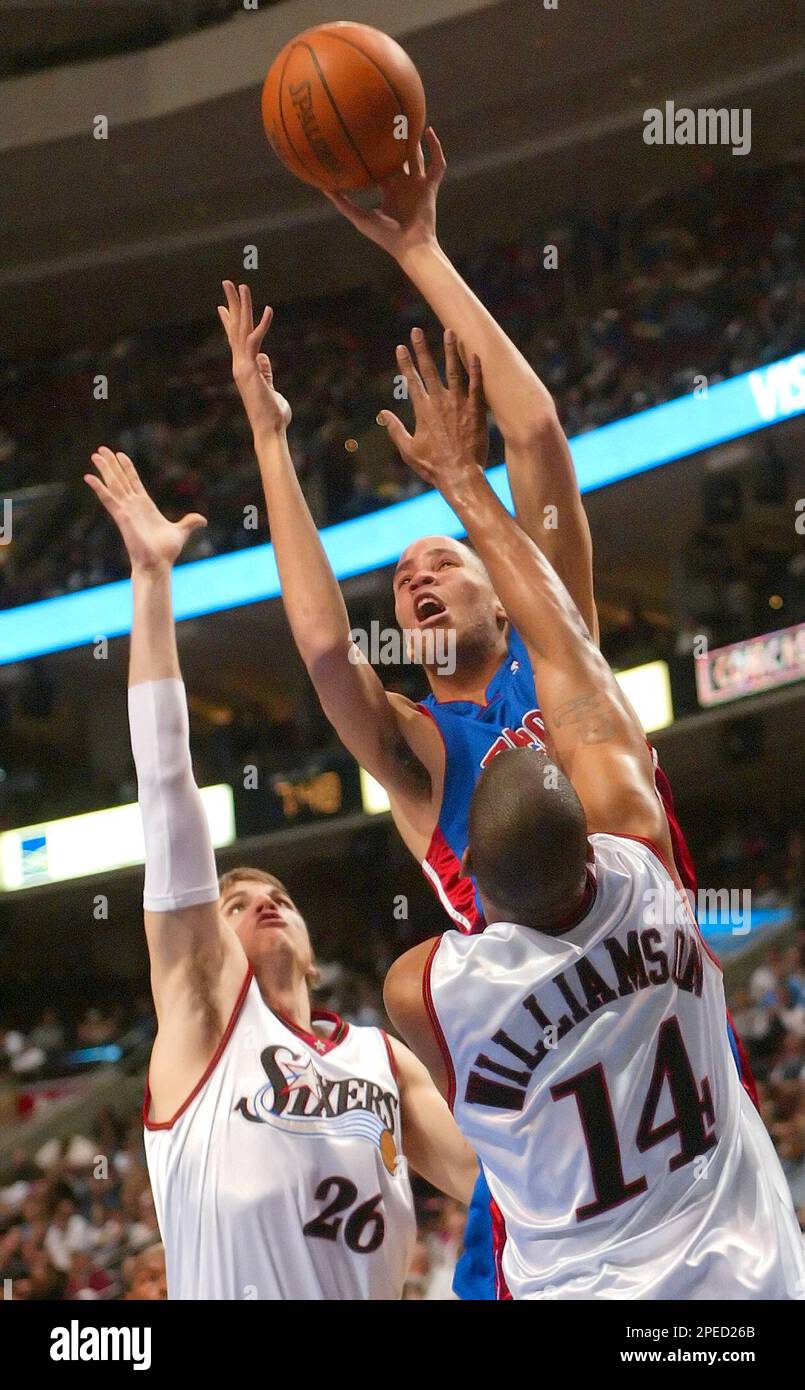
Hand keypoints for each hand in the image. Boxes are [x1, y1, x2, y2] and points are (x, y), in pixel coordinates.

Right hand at [84, 447, 205, 572]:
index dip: (127, 468)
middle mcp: (133, 505)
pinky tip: (88, 477)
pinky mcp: (121, 517)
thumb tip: (203, 520)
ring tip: (94, 454)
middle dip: (111, 464)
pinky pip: (108, 499)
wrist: (158, 564)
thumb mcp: (181, 531)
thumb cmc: (166, 551)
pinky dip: (98, 488)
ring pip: (113, 484)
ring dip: (104, 469)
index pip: (134, 481)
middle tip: (101, 449)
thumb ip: (190, 522)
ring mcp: (126, 510)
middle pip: (120, 479)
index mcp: (145, 505)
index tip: (119, 454)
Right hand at [218, 281, 291, 436]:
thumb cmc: (272, 415)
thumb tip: (264, 357)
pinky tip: (268, 309)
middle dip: (232, 304)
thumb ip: (266, 373)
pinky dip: (263, 325)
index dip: (229, 321)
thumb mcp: (269, 388)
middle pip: (234, 328)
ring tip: (241, 285)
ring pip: (241, 329)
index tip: (222, 306)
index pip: (235, 339)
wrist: (268, 430)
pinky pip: (256, 340)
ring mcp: (243, 365)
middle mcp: (239, 364)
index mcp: (243, 367)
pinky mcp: (251, 368)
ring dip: (242, 306)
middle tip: (227, 282)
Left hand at [323, 127, 445, 262]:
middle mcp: (404, 185)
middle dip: (394, 142)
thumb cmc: (385, 237)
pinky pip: (436, 164)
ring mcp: (418, 185)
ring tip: (408, 118)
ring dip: (414, 139)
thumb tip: (323, 187)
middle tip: (386, 120)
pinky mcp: (430, 187)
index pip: (380, 167)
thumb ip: (343, 203)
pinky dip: (436, 148)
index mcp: (389, 191)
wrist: (409, 247)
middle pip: (399, 158)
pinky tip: (430, 132)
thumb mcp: (360, 218)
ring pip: (417, 156)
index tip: (364, 136)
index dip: (374, 154)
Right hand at [380, 328, 488, 498]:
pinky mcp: (476, 410)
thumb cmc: (433, 467)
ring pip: (454, 371)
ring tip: (449, 332)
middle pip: (429, 370)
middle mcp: (439, 402)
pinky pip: (476, 385)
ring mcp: (459, 404)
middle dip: (421, 349)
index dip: (405, 363)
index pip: (411, 380)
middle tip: (417, 331)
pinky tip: (474, 354)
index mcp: (422, 410)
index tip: (400, 347)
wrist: (460, 475)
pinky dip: (475, 370)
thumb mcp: (408, 450)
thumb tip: (383, 414)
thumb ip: (395, 429)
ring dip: (450, 350)